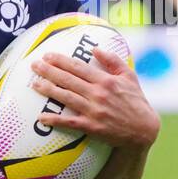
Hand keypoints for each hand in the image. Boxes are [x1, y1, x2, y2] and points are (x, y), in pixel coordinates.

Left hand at [30, 46, 159, 149]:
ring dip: (49, 90)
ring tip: (34, 84)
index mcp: (106, 81)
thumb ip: (113, 61)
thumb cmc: (135, 101)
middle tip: (34, 65)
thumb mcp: (130, 77)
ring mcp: (94, 111)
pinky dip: (55, 120)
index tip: (48, 55)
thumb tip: (96, 49)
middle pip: (69, 80)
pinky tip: (41, 117)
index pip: (79, 67)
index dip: (62, 61)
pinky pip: (69, 122)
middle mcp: (98, 94)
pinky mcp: (91, 127)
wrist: (143, 129)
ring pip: (66, 98)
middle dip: (49, 71)